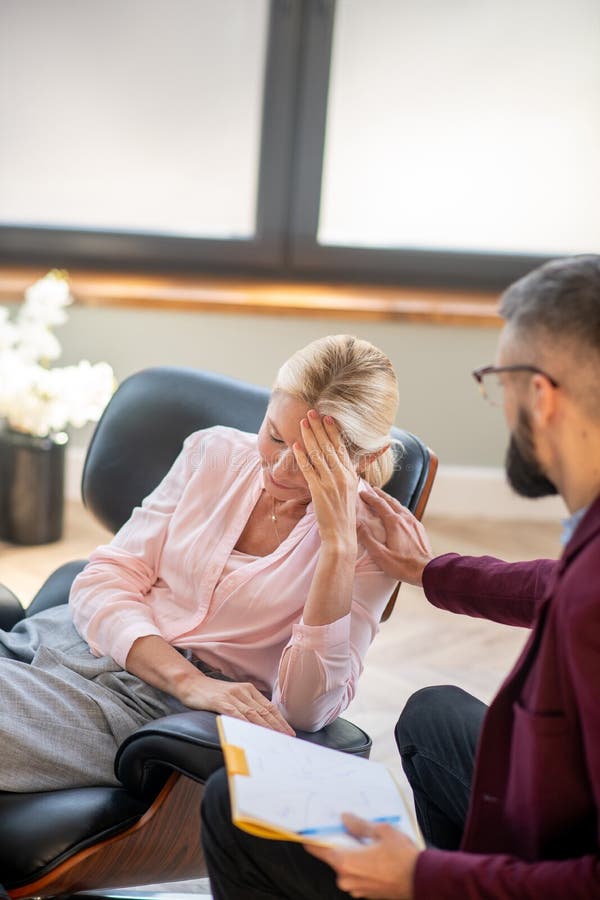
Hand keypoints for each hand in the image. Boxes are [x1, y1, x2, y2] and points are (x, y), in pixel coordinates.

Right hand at [180, 676, 295, 735]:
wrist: (191, 683)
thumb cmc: (212, 693)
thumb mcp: (232, 696)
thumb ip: (245, 706)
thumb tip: (259, 722)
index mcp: (248, 689)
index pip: (268, 707)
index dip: (280, 720)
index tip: (289, 732)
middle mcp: (243, 691)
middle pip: (264, 711)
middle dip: (278, 726)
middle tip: (288, 738)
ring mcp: (232, 696)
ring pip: (253, 714)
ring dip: (266, 727)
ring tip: (276, 738)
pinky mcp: (220, 701)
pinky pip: (236, 714)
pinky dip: (246, 723)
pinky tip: (253, 732)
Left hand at [293, 410, 358, 549]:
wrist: (341, 534)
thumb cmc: (343, 514)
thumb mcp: (351, 490)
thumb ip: (348, 474)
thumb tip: (345, 461)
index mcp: (351, 474)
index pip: (341, 447)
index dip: (333, 431)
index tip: (327, 417)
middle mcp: (342, 475)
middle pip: (329, 446)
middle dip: (319, 427)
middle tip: (311, 412)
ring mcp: (330, 482)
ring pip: (319, 454)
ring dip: (309, 436)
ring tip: (302, 422)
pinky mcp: (318, 490)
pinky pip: (308, 469)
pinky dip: (302, 456)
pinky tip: (296, 445)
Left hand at [305, 813, 418, 898]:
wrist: (421, 881)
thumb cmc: (402, 857)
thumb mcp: (381, 831)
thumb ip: (359, 825)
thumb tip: (345, 818)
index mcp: (345, 862)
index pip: (317, 848)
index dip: (312, 837)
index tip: (307, 829)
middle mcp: (346, 878)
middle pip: (334, 856)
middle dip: (341, 843)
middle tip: (349, 828)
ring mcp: (355, 888)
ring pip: (347, 866)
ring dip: (353, 854)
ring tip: (369, 843)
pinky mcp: (365, 893)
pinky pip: (357, 875)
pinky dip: (361, 865)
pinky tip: (375, 856)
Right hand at [357, 487, 432, 585]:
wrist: (428, 571)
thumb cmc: (403, 565)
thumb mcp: (380, 554)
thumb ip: (367, 538)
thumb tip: (357, 523)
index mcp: (394, 523)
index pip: (379, 504)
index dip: (369, 497)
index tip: (361, 492)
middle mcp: (405, 518)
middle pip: (391, 501)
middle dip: (380, 494)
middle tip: (371, 489)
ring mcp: (414, 522)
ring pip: (400, 506)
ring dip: (389, 500)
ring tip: (383, 498)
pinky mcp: (419, 528)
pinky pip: (407, 513)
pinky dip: (398, 508)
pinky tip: (397, 513)